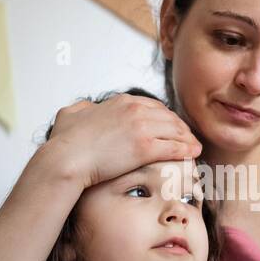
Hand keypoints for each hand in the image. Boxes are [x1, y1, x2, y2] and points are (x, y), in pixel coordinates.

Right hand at [44, 93, 201, 188]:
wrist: (66, 158)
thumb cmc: (65, 142)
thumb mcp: (70, 114)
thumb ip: (82, 109)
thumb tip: (86, 108)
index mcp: (121, 101)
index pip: (153, 106)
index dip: (165, 117)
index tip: (171, 126)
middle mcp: (134, 110)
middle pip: (168, 116)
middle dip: (181, 127)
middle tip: (189, 137)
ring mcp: (141, 127)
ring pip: (175, 131)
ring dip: (188, 138)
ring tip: (194, 147)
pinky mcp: (145, 147)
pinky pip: (173, 147)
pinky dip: (186, 149)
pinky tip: (193, 154)